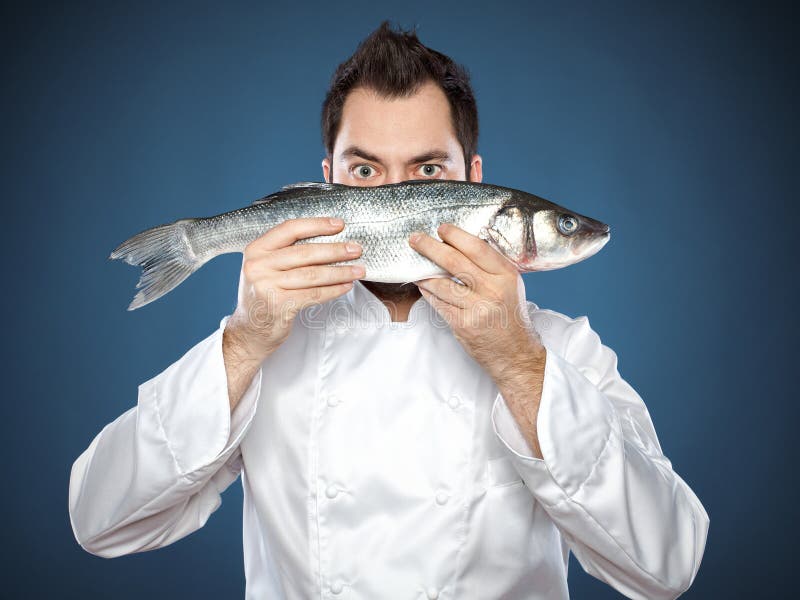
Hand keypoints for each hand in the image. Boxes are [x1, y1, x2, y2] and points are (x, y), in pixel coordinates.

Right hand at [226, 217, 363, 359]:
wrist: (251, 329)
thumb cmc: (266, 293)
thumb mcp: (267, 267)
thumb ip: (287, 252)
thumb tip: (330, 238)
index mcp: (256, 249)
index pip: (290, 229)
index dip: (317, 225)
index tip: (339, 225)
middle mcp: (258, 265)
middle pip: (305, 252)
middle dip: (335, 250)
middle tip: (356, 250)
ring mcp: (267, 286)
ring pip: (312, 274)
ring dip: (340, 272)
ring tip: (358, 270)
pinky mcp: (279, 305)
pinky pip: (313, 294)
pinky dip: (333, 289)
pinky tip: (346, 286)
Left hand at [409, 223, 544, 380]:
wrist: (515, 354)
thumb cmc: (509, 316)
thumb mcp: (509, 286)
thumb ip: (490, 266)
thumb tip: (460, 245)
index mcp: (506, 275)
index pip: (477, 248)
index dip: (456, 236)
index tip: (441, 228)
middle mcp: (493, 290)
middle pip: (455, 262)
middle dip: (430, 247)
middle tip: (415, 239)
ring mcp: (477, 308)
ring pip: (441, 284)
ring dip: (424, 273)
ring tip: (414, 265)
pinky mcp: (463, 324)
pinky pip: (439, 303)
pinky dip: (428, 293)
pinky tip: (423, 286)